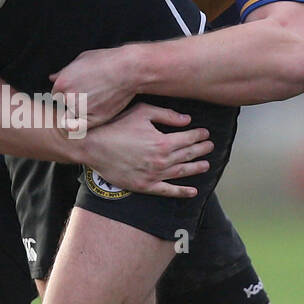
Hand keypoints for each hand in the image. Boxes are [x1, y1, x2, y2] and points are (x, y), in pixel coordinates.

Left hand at [51, 46, 138, 127]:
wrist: (128, 70)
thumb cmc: (106, 61)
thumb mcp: (81, 60)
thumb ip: (64, 72)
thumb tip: (51, 77)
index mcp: (61, 83)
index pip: (55, 94)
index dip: (65, 92)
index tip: (77, 90)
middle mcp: (67, 97)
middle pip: (63, 104)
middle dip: (72, 100)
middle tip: (88, 94)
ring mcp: (79, 110)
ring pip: (72, 116)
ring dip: (79, 112)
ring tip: (94, 101)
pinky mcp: (92, 119)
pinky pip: (79, 127)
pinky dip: (79, 126)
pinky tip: (88, 118)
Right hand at [77, 103, 212, 195]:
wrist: (93, 146)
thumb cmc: (116, 126)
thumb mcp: (142, 112)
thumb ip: (166, 115)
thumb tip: (187, 120)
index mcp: (163, 141)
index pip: (189, 138)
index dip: (200, 135)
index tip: (206, 133)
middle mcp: (162, 160)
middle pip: (188, 155)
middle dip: (201, 150)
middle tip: (210, 146)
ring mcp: (154, 175)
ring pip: (182, 172)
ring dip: (196, 168)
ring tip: (206, 165)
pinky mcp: (145, 186)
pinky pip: (168, 191)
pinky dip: (182, 192)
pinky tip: (193, 191)